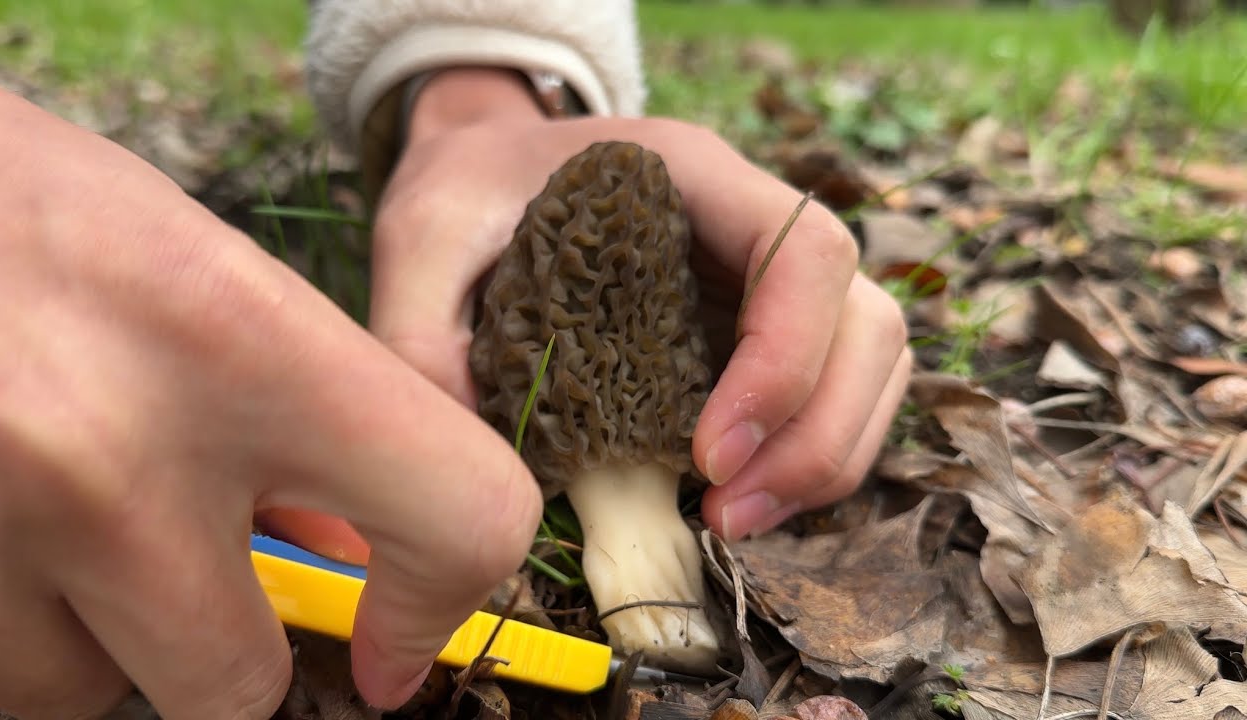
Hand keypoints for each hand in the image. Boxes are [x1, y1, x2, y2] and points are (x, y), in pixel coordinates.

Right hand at [0, 76, 541, 717]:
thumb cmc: (26, 211)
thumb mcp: (197, 272)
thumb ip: (297, 421)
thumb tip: (351, 565)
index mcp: (244, 335)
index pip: (454, 516)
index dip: (442, 600)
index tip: (396, 641)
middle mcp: (120, 446)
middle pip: (237, 685)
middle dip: (227, 648)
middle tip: (190, 567)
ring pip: (91, 695)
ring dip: (95, 635)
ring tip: (57, 507)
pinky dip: (9, 621)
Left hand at [370, 69, 911, 542]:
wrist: (485, 169)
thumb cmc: (467, 193)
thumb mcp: (423, 239)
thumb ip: (426, 336)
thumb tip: (471, 472)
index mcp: (694, 176)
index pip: (804, 253)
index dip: (783, 361)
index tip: (708, 455)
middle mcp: (754, 224)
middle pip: (865, 322)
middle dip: (815, 436)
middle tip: (724, 516)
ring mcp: (769, 279)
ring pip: (874, 363)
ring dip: (826, 458)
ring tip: (730, 522)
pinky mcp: (762, 330)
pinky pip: (840, 393)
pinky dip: (811, 460)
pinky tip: (736, 502)